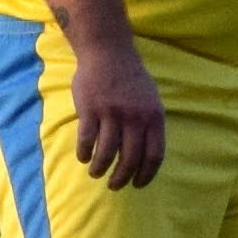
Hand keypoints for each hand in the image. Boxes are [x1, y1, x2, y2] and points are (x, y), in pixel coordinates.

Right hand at [65, 43, 167, 187]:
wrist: (108, 51)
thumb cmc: (130, 78)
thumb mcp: (151, 99)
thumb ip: (150, 125)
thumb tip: (147, 157)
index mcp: (154, 117)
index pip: (154, 155)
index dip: (145, 175)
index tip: (137, 184)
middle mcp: (135, 117)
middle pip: (130, 159)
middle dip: (121, 178)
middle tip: (114, 185)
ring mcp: (112, 113)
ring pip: (106, 153)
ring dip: (100, 169)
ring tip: (96, 173)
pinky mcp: (90, 109)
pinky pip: (87, 140)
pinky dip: (85, 153)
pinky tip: (83, 157)